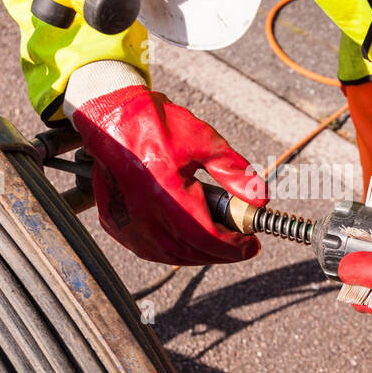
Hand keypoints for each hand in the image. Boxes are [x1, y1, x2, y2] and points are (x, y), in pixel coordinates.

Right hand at [72, 85, 266, 263]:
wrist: (111, 117)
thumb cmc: (155, 123)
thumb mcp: (203, 140)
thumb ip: (233, 171)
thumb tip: (260, 199)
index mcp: (165, 191)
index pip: (205, 236)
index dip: (233, 246)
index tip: (252, 244)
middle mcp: (142, 213)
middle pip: (190, 250)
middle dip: (221, 252)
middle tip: (241, 245)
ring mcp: (125, 222)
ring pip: (169, 255)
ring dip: (198, 254)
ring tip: (218, 242)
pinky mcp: (113, 223)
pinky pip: (148, 250)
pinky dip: (172, 251)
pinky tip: (187, 241)